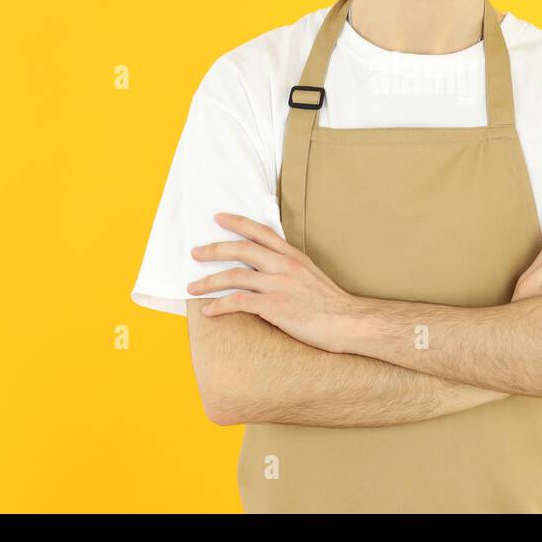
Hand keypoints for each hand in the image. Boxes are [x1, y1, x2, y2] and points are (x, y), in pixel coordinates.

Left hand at [187, 212, 363, 353]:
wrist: (349, 322)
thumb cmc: (331, 304)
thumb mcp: (312, 274)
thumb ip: (291, 267)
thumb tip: (271, 267)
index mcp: (293, 256)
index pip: (261, 232)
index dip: (237, 223)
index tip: (218, 218)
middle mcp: (285, 266)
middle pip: (242, 249)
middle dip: (214, 249)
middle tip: (195, 252)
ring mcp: (279, 285)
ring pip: (235, 275)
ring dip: (209, 281)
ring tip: (193, 287)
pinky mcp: (275, 307)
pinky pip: (239, 302)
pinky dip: (220, 306)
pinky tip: (209, 311)